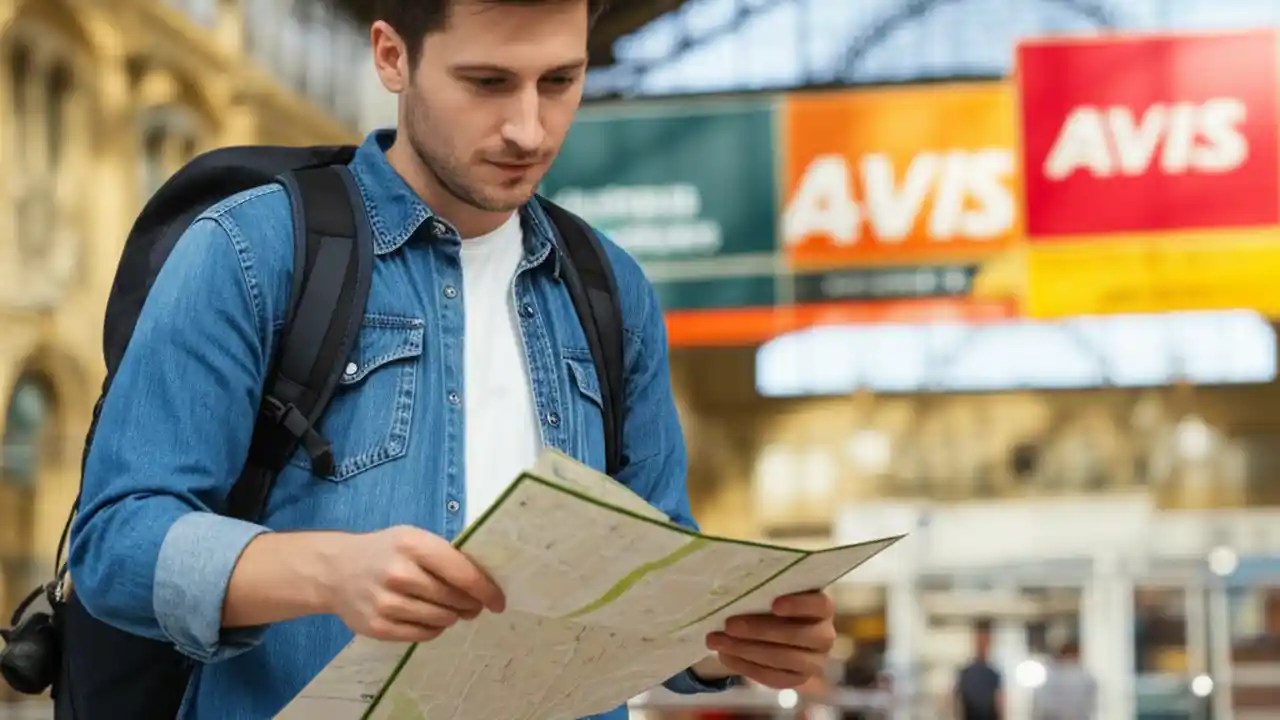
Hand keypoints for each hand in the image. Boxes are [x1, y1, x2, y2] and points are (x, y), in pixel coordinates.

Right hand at [322, 525, 505, 642]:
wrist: (336, 570)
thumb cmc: (385, 551)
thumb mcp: (413, 539)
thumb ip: (444, 556)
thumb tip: (482, 584)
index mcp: (413, 546)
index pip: (462, 573)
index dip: (486, 590)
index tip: (498, 601)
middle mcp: (399, 574)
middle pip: (453, 599)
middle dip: (470, 605)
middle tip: (473, 605)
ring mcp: (386, 603)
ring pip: (441, 620)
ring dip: (453, 617)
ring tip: (450, 610)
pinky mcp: (377, 627)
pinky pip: (422, 635)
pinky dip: (434, 629)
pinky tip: (430, 619)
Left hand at [703, 591, 836, 688]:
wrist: (769, 632)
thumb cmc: (768, 601)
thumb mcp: (770, 590)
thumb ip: (764, 586)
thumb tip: (733, 580)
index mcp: (822, 608)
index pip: (820, 605)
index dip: (799, 605)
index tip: (774, 604)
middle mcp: (824, 636)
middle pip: (800, 636)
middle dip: (761, 631)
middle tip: (729, 625)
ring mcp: (814, 661)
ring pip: (785, 660)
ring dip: (747, 650)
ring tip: (717, 641)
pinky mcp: (798, 679)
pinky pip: (774, 678)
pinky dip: (746, 667)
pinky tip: (725, 656)